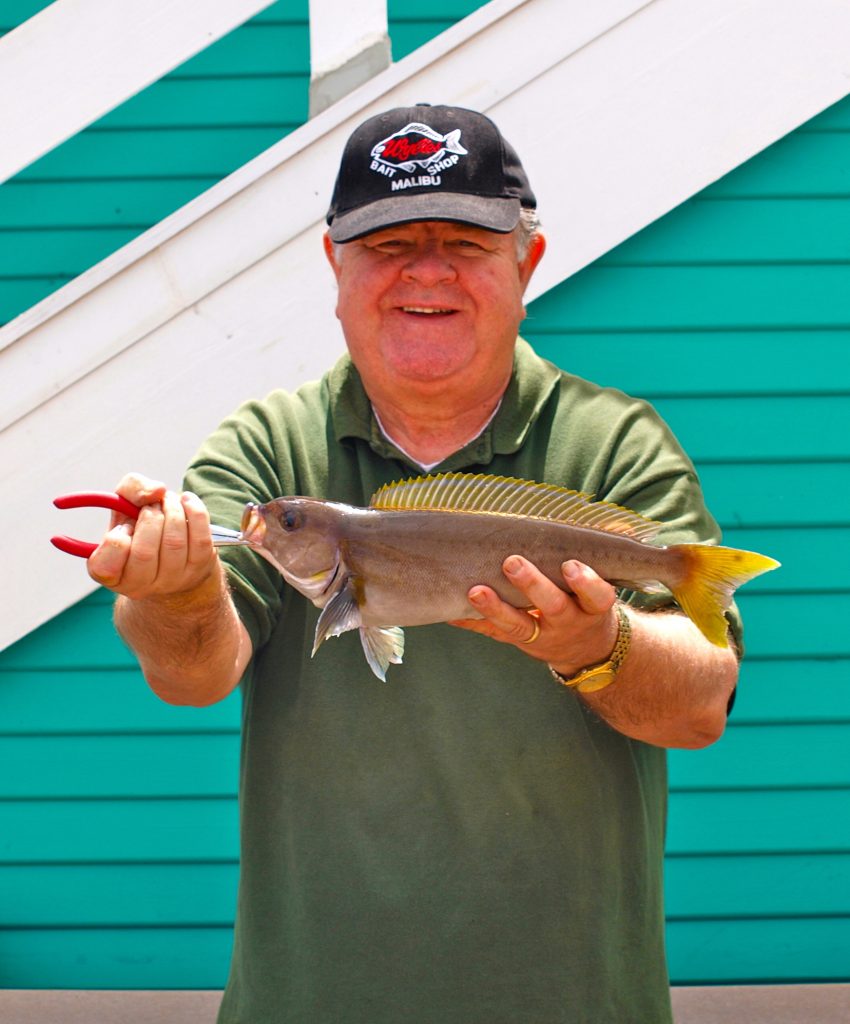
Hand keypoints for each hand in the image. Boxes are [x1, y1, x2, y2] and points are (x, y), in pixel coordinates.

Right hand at [87, 472, 217, 600]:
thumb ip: (130, 489)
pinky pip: (200, 539)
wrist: (176, 550)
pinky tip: (187, 501)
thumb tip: (156, 491)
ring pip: (174, 542)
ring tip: (168, 502)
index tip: (124, 527)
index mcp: (111, 574)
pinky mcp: (199, 569)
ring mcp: (172, 580)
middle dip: (150, 516)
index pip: (104, 567)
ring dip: (172, 510)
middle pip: (144, 552)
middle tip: (152, 505)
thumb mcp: (125, 504)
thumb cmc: (143, 525)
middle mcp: (140, 585)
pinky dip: (195, 512)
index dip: (116, 539)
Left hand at [449, 556, 619, 676]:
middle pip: (553, 607)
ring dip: (495, 608)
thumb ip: (595, 561)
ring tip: (475, 591)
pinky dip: (471, 622)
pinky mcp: (519, 642)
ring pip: (519, 625)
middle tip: (512, 563)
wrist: (585, 651)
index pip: (596, 597)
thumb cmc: (587, 603)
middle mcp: (568, 623)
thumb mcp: (600, 588)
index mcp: (592, 608)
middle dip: (532, 585)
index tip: (570, 565)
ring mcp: (542, 636)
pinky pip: (493, 633)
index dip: (585, 583)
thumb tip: (602, 526)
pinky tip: (451, 612)